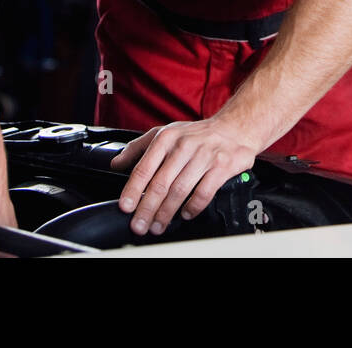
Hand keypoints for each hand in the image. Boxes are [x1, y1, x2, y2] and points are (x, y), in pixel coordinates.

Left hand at [109, 117, 258, 235]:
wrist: (236, 127)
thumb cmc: (198, 134)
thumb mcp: (166, 133)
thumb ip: (139, 148)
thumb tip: (116, 164)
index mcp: (167, 138)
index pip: (144, 167)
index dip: (133, 190)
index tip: (126, 206)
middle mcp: (184, 145)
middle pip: (160, 183)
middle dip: (147, 208)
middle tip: (139, 225)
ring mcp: (205, 156)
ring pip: (180, 190)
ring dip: (167, 213)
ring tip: (158, 225)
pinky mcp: (222, 166)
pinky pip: (203, 192)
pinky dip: (192, 208)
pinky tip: (185, 214)